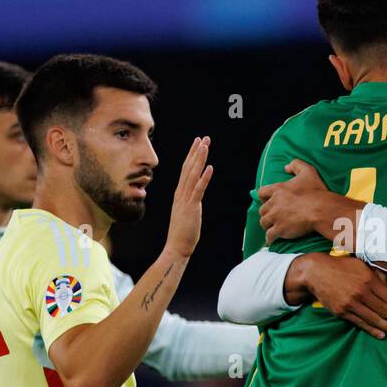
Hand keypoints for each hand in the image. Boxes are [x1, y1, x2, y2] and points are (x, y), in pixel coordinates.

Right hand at [165, 136, 212, 258]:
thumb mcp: (186, 213)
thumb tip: (195, 197)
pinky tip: (209, 167)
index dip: (192, 156)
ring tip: (205, 145)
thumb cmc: (183, 233)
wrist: (176, 248)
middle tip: (203, 138)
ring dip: (199, 159)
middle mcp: (181, 194)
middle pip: (188, 168)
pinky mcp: (191, 207)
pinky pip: (198, 190)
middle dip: (196, 152)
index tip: (197, 143)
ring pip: (192, 175)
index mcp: (180, 194)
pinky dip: (204, 178)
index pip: (186, 170)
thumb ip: (189, 202)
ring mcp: (185, 200)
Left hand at [259, 160, 351, 244]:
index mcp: (278, 189)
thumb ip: (296, 164)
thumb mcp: (308, 171)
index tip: (268, 202)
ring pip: (264, 222)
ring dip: (268, 225)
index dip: (264, 198)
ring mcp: (276, 217)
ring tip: (273, 228)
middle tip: (272, 217)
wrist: (321, 210)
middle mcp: (274, 203)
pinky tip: (272, 240)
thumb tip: (285, 167)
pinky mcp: (280, 229)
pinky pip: (269, 235)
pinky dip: (270, 238)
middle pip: (262, 210)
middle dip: (267, 213)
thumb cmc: (316, 191)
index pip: (262, 193)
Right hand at [290, 253, 386, 338]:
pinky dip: (371, 330)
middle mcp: (361, 292)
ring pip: (373, 319)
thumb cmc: (342, 267)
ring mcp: (351, 303)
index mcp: (369, 279)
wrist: (316, 273)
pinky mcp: (342, 312)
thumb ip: (377, 275)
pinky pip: (360, 323)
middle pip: (384, 310)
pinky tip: (381, 334)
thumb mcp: (362, 265)